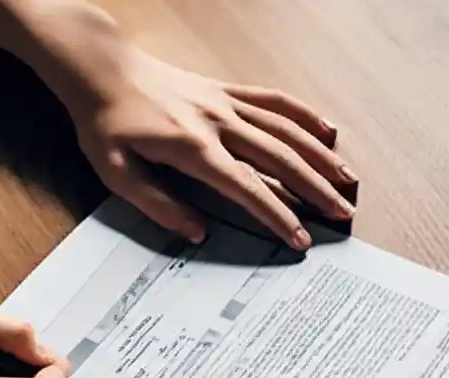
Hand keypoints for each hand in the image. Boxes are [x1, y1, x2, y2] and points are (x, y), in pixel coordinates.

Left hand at [48, 24, 356, 249]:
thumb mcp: (116, 172)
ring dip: (320, 156)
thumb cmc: (105, 122)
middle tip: (342, 214)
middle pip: (280, 159)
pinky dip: (305, 116)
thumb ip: (158, 204)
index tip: (299, 238)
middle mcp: (218, 123)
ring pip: (286, 130)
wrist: (100, 67)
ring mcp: (226, 103)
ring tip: (347, 181)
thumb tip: (197, 232)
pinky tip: (328, 130)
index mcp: (193, 148)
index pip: (247, 188)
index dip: (277, 216)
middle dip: (315, 190)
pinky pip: (274, 101)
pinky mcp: (227, 90)